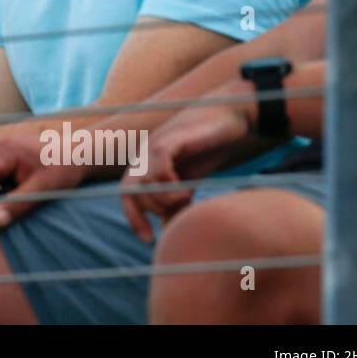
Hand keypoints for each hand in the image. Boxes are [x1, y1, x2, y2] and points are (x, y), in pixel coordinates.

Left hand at [120, 97, 255, 242]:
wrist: (228, 117)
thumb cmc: (208, 148)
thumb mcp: (189, 181)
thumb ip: (175, 203)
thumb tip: (168, 231)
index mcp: (146, 166)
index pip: (128, 194)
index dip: (134, 218)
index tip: (148, 240)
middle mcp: (145, 155)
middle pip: (132, 191)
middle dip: (153, 209)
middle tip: (178, 208)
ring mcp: (156, 145)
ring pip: (143, 181)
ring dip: (164, 198)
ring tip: (187, 196)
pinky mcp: (173, 138)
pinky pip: (158, 163)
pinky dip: (169, 181)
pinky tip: (187, 188)